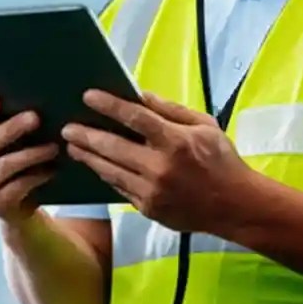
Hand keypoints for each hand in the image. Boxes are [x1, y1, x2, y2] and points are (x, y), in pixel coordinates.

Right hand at [0, 96, 58, 224]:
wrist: (20, 203)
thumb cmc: (15, 156)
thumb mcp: (10, 138)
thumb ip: (9, 119)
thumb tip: (31, 95)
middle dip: (10, 129)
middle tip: (35, 117)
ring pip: (1, 167)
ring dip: (30, 155)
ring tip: (53, 147)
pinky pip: (14, 189)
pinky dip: (35, 177)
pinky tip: (51, 169)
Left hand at [62, 91, 250, 233]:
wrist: (236, 207)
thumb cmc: (222, 160)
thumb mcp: (204, 126)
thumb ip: (170, 110)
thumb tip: (139, 94)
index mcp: (176, 141)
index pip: (134, 117)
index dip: (108, 105)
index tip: (88, 96)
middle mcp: (160, 167)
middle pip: (112, 147)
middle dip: (86, 135)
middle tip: (67, 127)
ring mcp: (152, 191)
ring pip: (109, 170)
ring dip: (88, 156)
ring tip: (72, 146)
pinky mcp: (148, 209)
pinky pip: (119, 188)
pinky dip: (105, 174)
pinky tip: (95, 165)